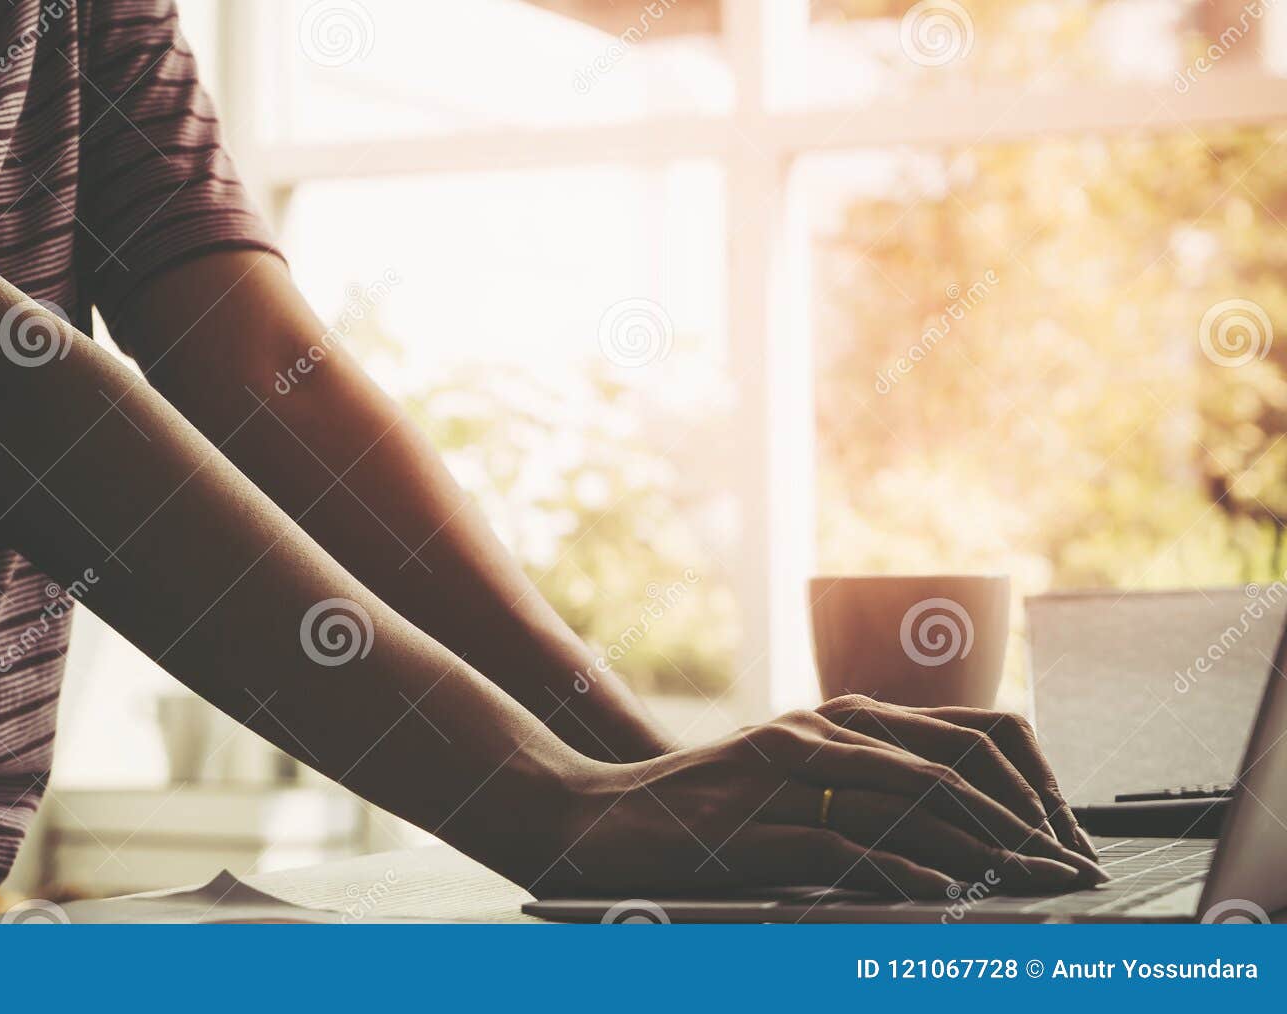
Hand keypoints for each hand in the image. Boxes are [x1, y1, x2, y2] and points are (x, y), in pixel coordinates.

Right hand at [533, 701, 1105, 900]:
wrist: (603, 816)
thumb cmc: (704, 805)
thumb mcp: (789, 778)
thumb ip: (861, 781)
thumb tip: (953, 818)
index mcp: (837, 719)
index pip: (958, 735)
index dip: (1022, 783)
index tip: (1061, 835)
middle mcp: (820, 734)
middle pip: (948, 766)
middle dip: (1020, 819)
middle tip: (1069, 868)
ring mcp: (785, 776)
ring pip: (908, 803)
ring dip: (982, 850)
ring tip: (1033, 883)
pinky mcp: (756, 826)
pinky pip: (843, 848)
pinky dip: (902, 874)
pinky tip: (945, 897)